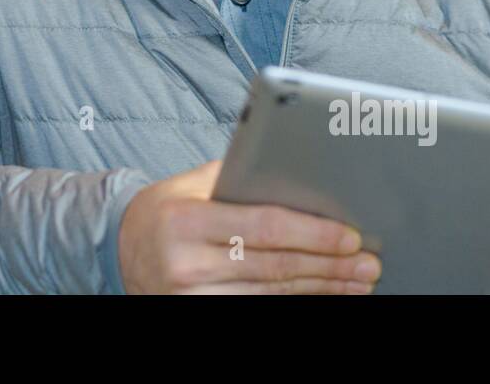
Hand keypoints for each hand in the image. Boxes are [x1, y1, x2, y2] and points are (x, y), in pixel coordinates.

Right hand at [117, 159, 380, 293]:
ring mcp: (189, 298)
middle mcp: (185, 263)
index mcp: (186, 219)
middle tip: (367, 262)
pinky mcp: (195, 315)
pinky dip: (296, 302)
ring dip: (321, 289)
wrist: (122, 248)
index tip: (350, 236)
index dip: (313, 233)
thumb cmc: (168, 209)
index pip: (264, 227)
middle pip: (274, 267)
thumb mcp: (194, 184)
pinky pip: (256, 311)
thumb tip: (302, 174)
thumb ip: (241, 177)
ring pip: (271, 295)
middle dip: (328, 265)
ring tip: (356, 281)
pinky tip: (321, 294)